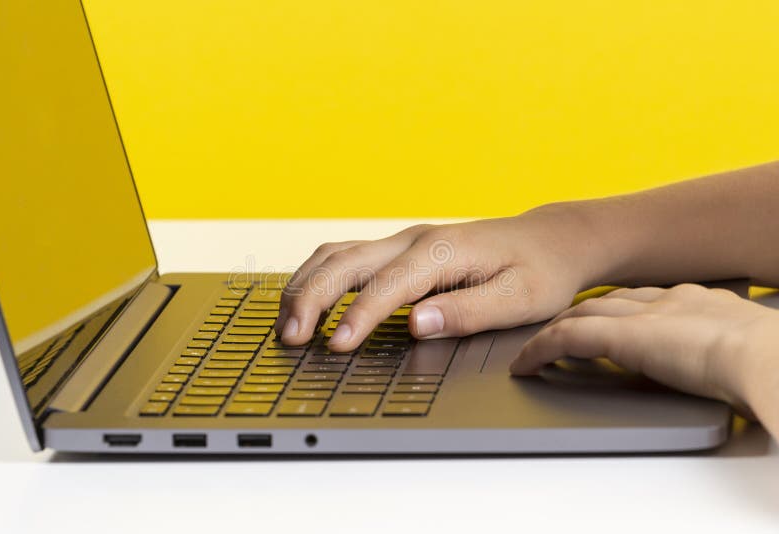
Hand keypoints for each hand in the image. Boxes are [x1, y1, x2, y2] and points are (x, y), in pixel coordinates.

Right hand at [276, 205, 602, 351]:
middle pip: (346, 262)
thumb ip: (467, 312)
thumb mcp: (519, 299)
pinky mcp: (400, 251)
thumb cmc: (538, 271)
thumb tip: (416, 325)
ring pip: (338, 255)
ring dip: (306, 285)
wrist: (549, 240)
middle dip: (311, 298)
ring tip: (287, 324)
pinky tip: (307, 300)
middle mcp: (414, 240)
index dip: (357, 317)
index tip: (335, 347)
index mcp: (442, 251)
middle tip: (290, 338)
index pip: (387, 286)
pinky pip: (347, 257)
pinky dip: (318, 277)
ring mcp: (404, 241)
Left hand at [510, 284, 778, 426]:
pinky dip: (539, 351)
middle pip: (604, 300)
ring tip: (533, 347)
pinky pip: (563, 340)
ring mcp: (639, 315)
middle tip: (556, 326)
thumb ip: (724, 352)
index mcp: (695, 300)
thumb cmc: (767, 360)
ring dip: (552, 331)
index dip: (618, 308)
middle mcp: (662, 301)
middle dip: (577, 313)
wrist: (764, 356)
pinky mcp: (618, 335)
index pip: (642, 299)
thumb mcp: (745, 349)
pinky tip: (524, 366)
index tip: (608, 318)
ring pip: (578, 316)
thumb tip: (731, 371)